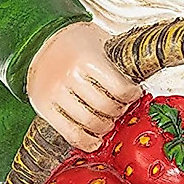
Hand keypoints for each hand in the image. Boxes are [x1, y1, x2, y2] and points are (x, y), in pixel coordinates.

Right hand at [26, 22, 142, 151]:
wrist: (41, 42)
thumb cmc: (75, 43)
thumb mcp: (100, 42)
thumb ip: (117, 61)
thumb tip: (142, 77)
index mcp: (87, 58)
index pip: (120, 88)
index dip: (132, 95)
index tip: (134, 94)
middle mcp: (69, 75)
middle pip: (106, 107)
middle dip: (119, 111)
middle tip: (121, 107)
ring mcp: (54, 92)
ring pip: (89, 123)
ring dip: (105, 126)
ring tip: (108, 119)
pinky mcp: (44, 107)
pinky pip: (70, 133)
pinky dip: (86, 142)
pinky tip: (95, 140)